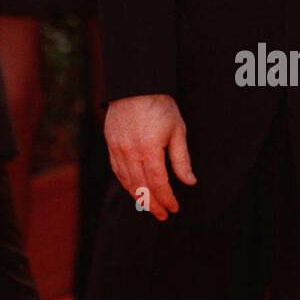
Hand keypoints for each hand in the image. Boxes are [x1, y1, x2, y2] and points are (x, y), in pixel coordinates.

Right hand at [103, 94, 196, 220]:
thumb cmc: (159, 105)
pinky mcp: (110, 143)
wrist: (135, 84)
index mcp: (149, 149)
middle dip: (153, 204)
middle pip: (141, 186)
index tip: (174, 208)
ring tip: (149, 206)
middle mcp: (130, 152)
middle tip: (162, 215)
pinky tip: (133, 188)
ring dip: (138, 196)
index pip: (158, 183)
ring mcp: (117, 148)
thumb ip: (181, 159)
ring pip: (126, 181)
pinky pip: (116, 169)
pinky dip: (125, 183)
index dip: (166, 199)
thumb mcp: (177, 130)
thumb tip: (189, 182)